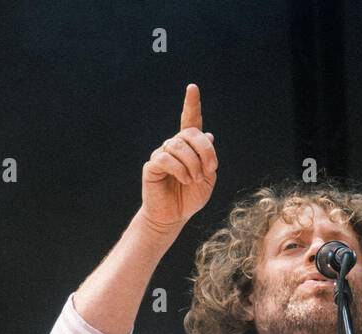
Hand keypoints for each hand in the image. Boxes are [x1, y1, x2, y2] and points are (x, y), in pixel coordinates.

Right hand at [140, 83, 217, 233]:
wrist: (173, 217)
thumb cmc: (190, 198)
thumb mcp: (208, 179)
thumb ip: (209, 158)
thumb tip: (208, 134)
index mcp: (189, 147)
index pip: (190, 121)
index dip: (191, 104)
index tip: (192, 88)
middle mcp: (174, 146)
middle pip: (190, 133)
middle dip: (205, 150)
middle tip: (210, 170)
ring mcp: (162, 154)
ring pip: (179, 146)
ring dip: (193, 164)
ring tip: (194, 180)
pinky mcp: (152, 165)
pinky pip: (166, 158)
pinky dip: (180, 169)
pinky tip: (184, 180)